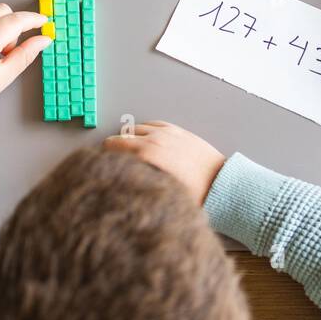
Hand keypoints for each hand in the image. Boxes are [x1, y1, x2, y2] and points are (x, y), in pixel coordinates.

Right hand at [103, 120, 224, 205]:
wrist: (223, 183)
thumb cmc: (195, 195)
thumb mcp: (164, 195)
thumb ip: (141, 186)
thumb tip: (123, 186)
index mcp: (149, 154)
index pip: (116, 148)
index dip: (104, 156)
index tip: (98, 163)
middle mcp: (156, 139)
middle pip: (124, 137)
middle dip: (113, 148)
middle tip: (109, 161)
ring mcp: (168, 132)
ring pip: (137, 128)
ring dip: (128, 137)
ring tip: (124, 151)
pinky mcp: (179, 131)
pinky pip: (153, 124)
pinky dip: (143, 130)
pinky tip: (141, 138)